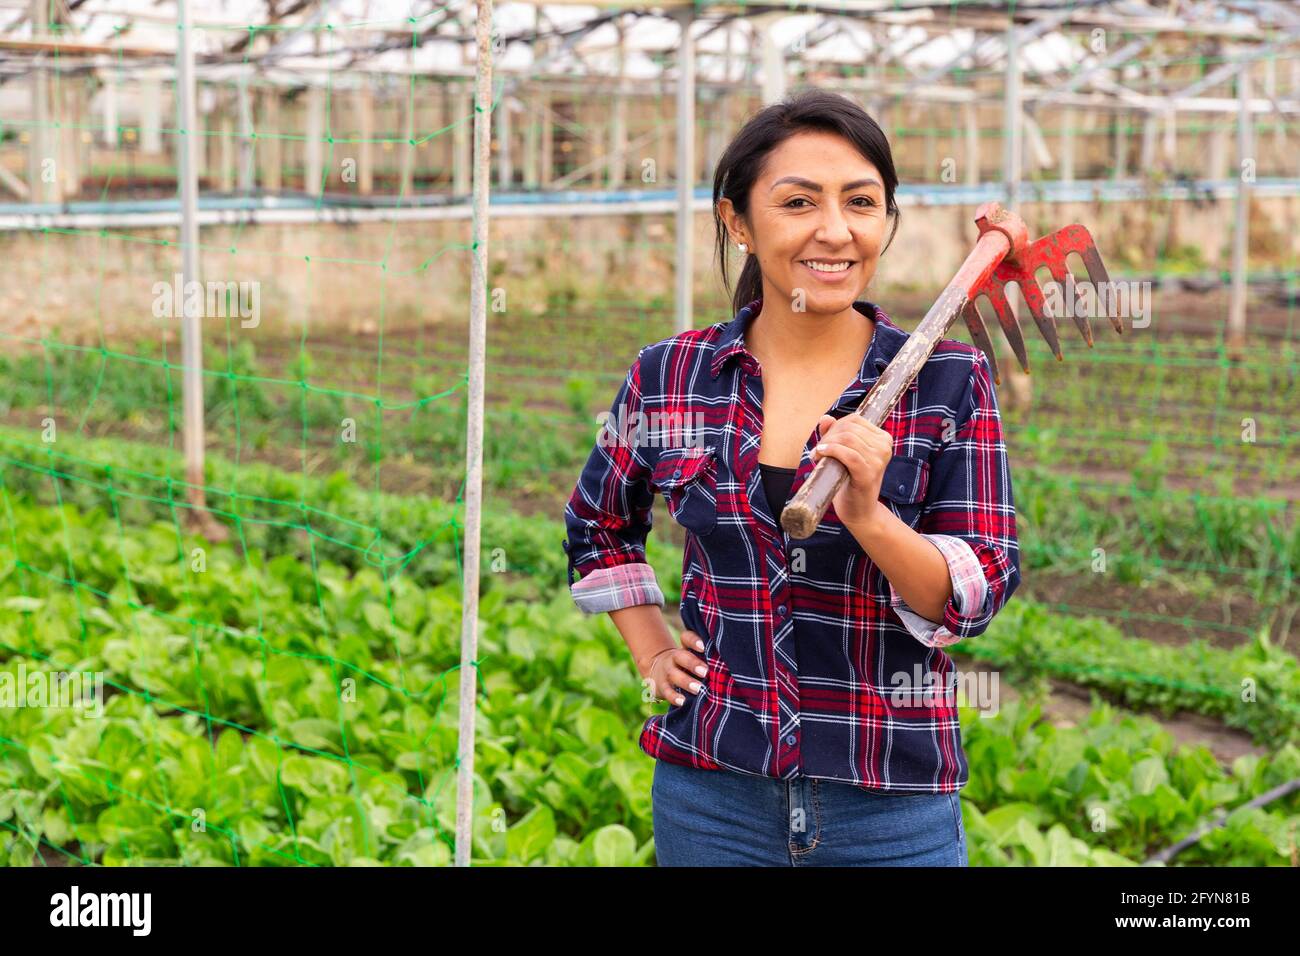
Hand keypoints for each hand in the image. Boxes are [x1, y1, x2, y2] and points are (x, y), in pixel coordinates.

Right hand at [640, 630, 707, 705]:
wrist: (658, 672)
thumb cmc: (687, 665)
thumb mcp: (694, 657)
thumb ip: (709, 658)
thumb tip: (733, 662)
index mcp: (684, 648)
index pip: (686, 638)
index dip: (693, 641)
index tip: (704, 647)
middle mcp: (674, 658)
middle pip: (680, 656)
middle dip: (693, 663)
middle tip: (705, 672)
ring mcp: (667, 672)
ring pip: (673, 675)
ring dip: (686, 681)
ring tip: (698, 688)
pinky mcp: (662, 687)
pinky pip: (666, 692)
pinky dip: (674, 697)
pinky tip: (683, 701)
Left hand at [810, 413, 891, 530]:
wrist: (859, 510)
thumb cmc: (849, 480)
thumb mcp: (843, 453)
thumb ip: (835, 434)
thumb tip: (825, 418)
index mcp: (883, 438)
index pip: (854, 420)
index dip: (835, 427)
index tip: (825, 441)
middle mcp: (884, 446)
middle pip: (849, 428)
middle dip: (828, 437)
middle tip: (819, 451)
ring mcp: (879, 460)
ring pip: (847, 439)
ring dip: (827, 445)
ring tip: (818, 455)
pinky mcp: (869, 473)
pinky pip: (849, 455)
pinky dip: (831, 452)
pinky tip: (820, 455)